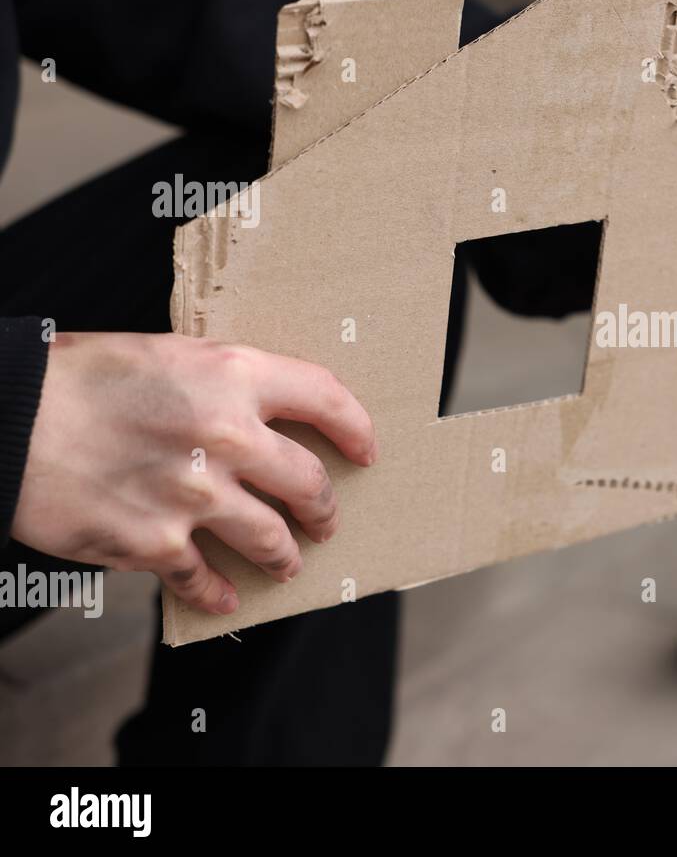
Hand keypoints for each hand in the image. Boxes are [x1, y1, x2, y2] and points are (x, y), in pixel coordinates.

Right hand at [11, 333, 376, 615]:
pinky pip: (204, 578)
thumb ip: (220, 381)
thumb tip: (260, 409)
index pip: (325, 396)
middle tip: (326, 517)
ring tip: (288, 562)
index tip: (367, 449)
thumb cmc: (76, 378)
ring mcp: (196, 495)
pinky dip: (218, 592)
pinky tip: (224, 597)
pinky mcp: (157, 542)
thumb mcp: (165, 353)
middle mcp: (227, 436)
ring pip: (272, 539)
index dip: (356, 427)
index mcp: (232, 376)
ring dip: (286, 555)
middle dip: (324, 507)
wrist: (5, 420)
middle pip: (308, 482)